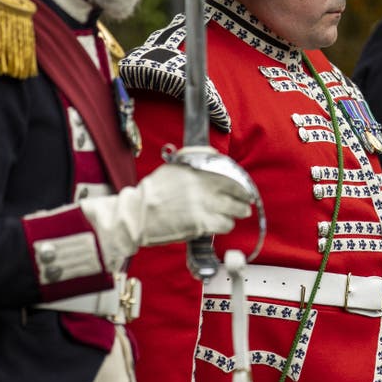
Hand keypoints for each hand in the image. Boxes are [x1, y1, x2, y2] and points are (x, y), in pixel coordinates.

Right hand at [81, 163, 254, 270]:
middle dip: (243, 199)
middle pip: (236, 191)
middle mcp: (202, 185)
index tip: (244, 188)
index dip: (241, 183)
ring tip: (235, 214)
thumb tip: (214, 157)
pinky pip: (224, 224)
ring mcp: (202, 205)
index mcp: (195, 170)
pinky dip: (226, 225)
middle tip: (244, 203)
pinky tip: (222, 224)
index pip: (229, 173)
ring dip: (236, 213)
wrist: (137, 215)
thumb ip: (193, 161)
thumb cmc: (152, 193)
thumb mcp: (172, 168)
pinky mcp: (200, 223)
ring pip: (233, 209)